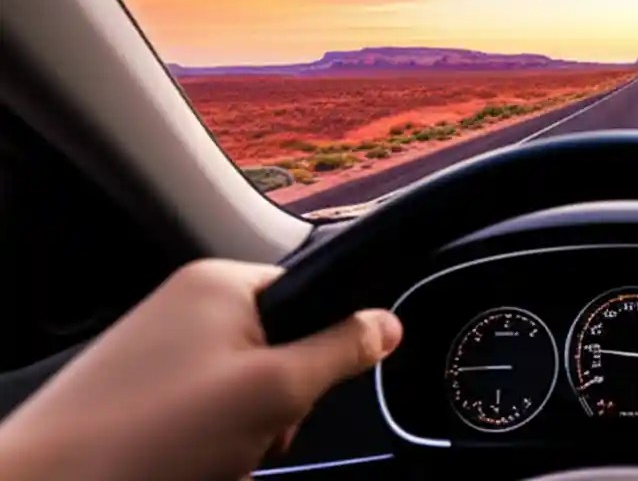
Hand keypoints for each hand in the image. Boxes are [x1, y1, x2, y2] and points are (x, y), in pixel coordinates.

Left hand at [0, 259, 401, 480]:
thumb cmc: (148, 438)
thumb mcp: (273, 392)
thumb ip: (342, 351)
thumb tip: (389, 323)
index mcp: (220, 284)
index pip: (313, 296)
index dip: (323, 350)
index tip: (303, 391)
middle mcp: (187, 307)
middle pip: (281, 351)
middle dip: (278, 406)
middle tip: (251, 434)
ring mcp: (158, 352)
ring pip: (245, 392)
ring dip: (245, 435)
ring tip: (213, 459)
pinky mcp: (139, 395)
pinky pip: (206, 416)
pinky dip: (210, 448)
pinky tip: (190, 468)